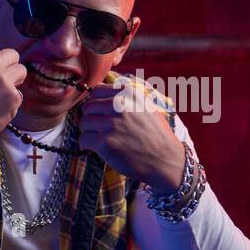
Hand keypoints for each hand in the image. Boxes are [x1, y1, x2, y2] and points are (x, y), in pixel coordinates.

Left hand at [78, 79, 186, 193]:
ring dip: (89, 131)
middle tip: (99, 129)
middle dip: (91, 118)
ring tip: (100, 139)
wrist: (165, 159)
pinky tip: (98, 148)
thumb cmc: (157, 135)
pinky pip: (83, 139)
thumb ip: (127, 97)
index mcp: (129, 93)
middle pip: (87, 107)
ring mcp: (111, 123)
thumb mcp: (147, 106)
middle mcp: (119, 105)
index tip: (99, 113)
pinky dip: (87, 145)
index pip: (97, 91)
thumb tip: (103, 92)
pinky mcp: (105, 142)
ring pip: (83, 122)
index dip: (96, 103)